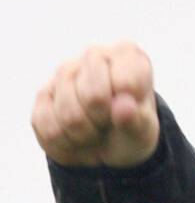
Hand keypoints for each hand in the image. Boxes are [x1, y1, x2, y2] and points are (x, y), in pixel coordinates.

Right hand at [31, 40, 158, 167]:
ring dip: (84, 137)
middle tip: (109, 125)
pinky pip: (49, 128)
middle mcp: (95, 56)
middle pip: (93, 98)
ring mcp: (65, 72)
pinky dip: (66, 146)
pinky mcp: (44, 94)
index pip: (125, 84)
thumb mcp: (143, 132)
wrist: (113, 146)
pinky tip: (77, 139)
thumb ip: (138, 120)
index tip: (129, 115)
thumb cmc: (132, 130)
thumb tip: (124, 107)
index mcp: (128, 57)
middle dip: (103, 124)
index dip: (126, 111)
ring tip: (95, 133)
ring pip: (68, 116)